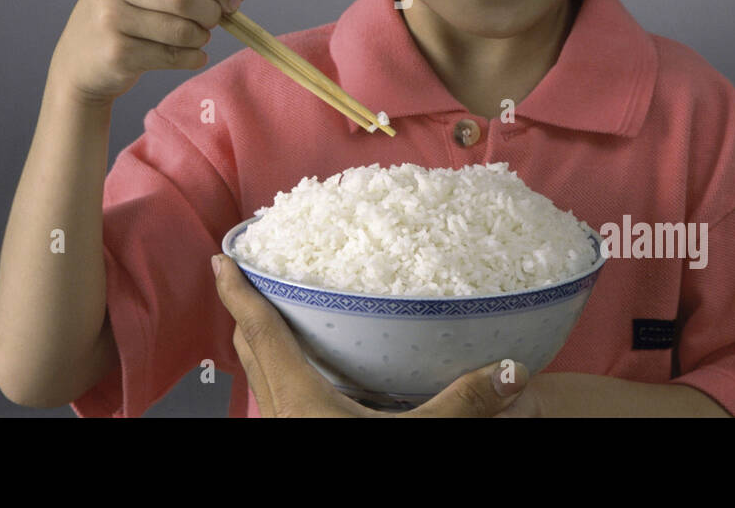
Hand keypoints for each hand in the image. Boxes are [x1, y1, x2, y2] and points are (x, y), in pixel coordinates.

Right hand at [48, 0, 251, 106]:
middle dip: (211, 12)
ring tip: (197, 39)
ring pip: (181, 28)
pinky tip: (189, 56)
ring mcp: (110, 18)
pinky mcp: (116, 52)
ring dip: (201, 37)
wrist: (79, 64)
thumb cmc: (126, 20)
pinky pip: (173, 55)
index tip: (233, 0)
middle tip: (215, 22)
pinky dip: (192, 58)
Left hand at [212, 254, 530, 416]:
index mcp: (299, 402)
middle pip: (251, 352)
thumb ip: (463, 406)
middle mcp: (282, 415)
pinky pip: (281, 400)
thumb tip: (513, 372)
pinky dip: (284, 375)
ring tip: (277, 317)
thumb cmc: (377, 478)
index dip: (239, 292)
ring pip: (261, 379)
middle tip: (246, 275)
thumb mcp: (422, 441)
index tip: (221, 257)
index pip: (260, 333)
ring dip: (263, 346)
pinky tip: (313, 378)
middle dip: (246, 312)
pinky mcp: (297, 441)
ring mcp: (286, 432)